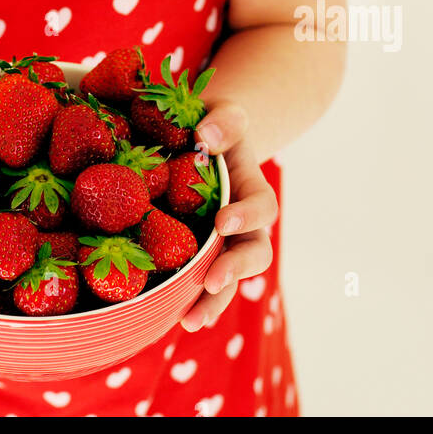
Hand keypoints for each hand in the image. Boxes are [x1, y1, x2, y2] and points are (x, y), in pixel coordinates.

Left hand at [178, 100, 277, 332]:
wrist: (204, 138)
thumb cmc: (213, 123)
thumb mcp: (224, 112)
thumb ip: (224, 120)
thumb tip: (206, 136)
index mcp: (251, 187)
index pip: (263, 206)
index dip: (247, 216)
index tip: (223, 222)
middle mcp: (244, 222)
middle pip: (254, 255)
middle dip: (234, 271)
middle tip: (210, 281)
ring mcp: (223, 243)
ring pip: (229, 281)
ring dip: (213, 302)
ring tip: (189, 321)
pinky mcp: (199, 254)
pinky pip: (200, 283)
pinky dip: (188, 300)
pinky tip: (169, 316)